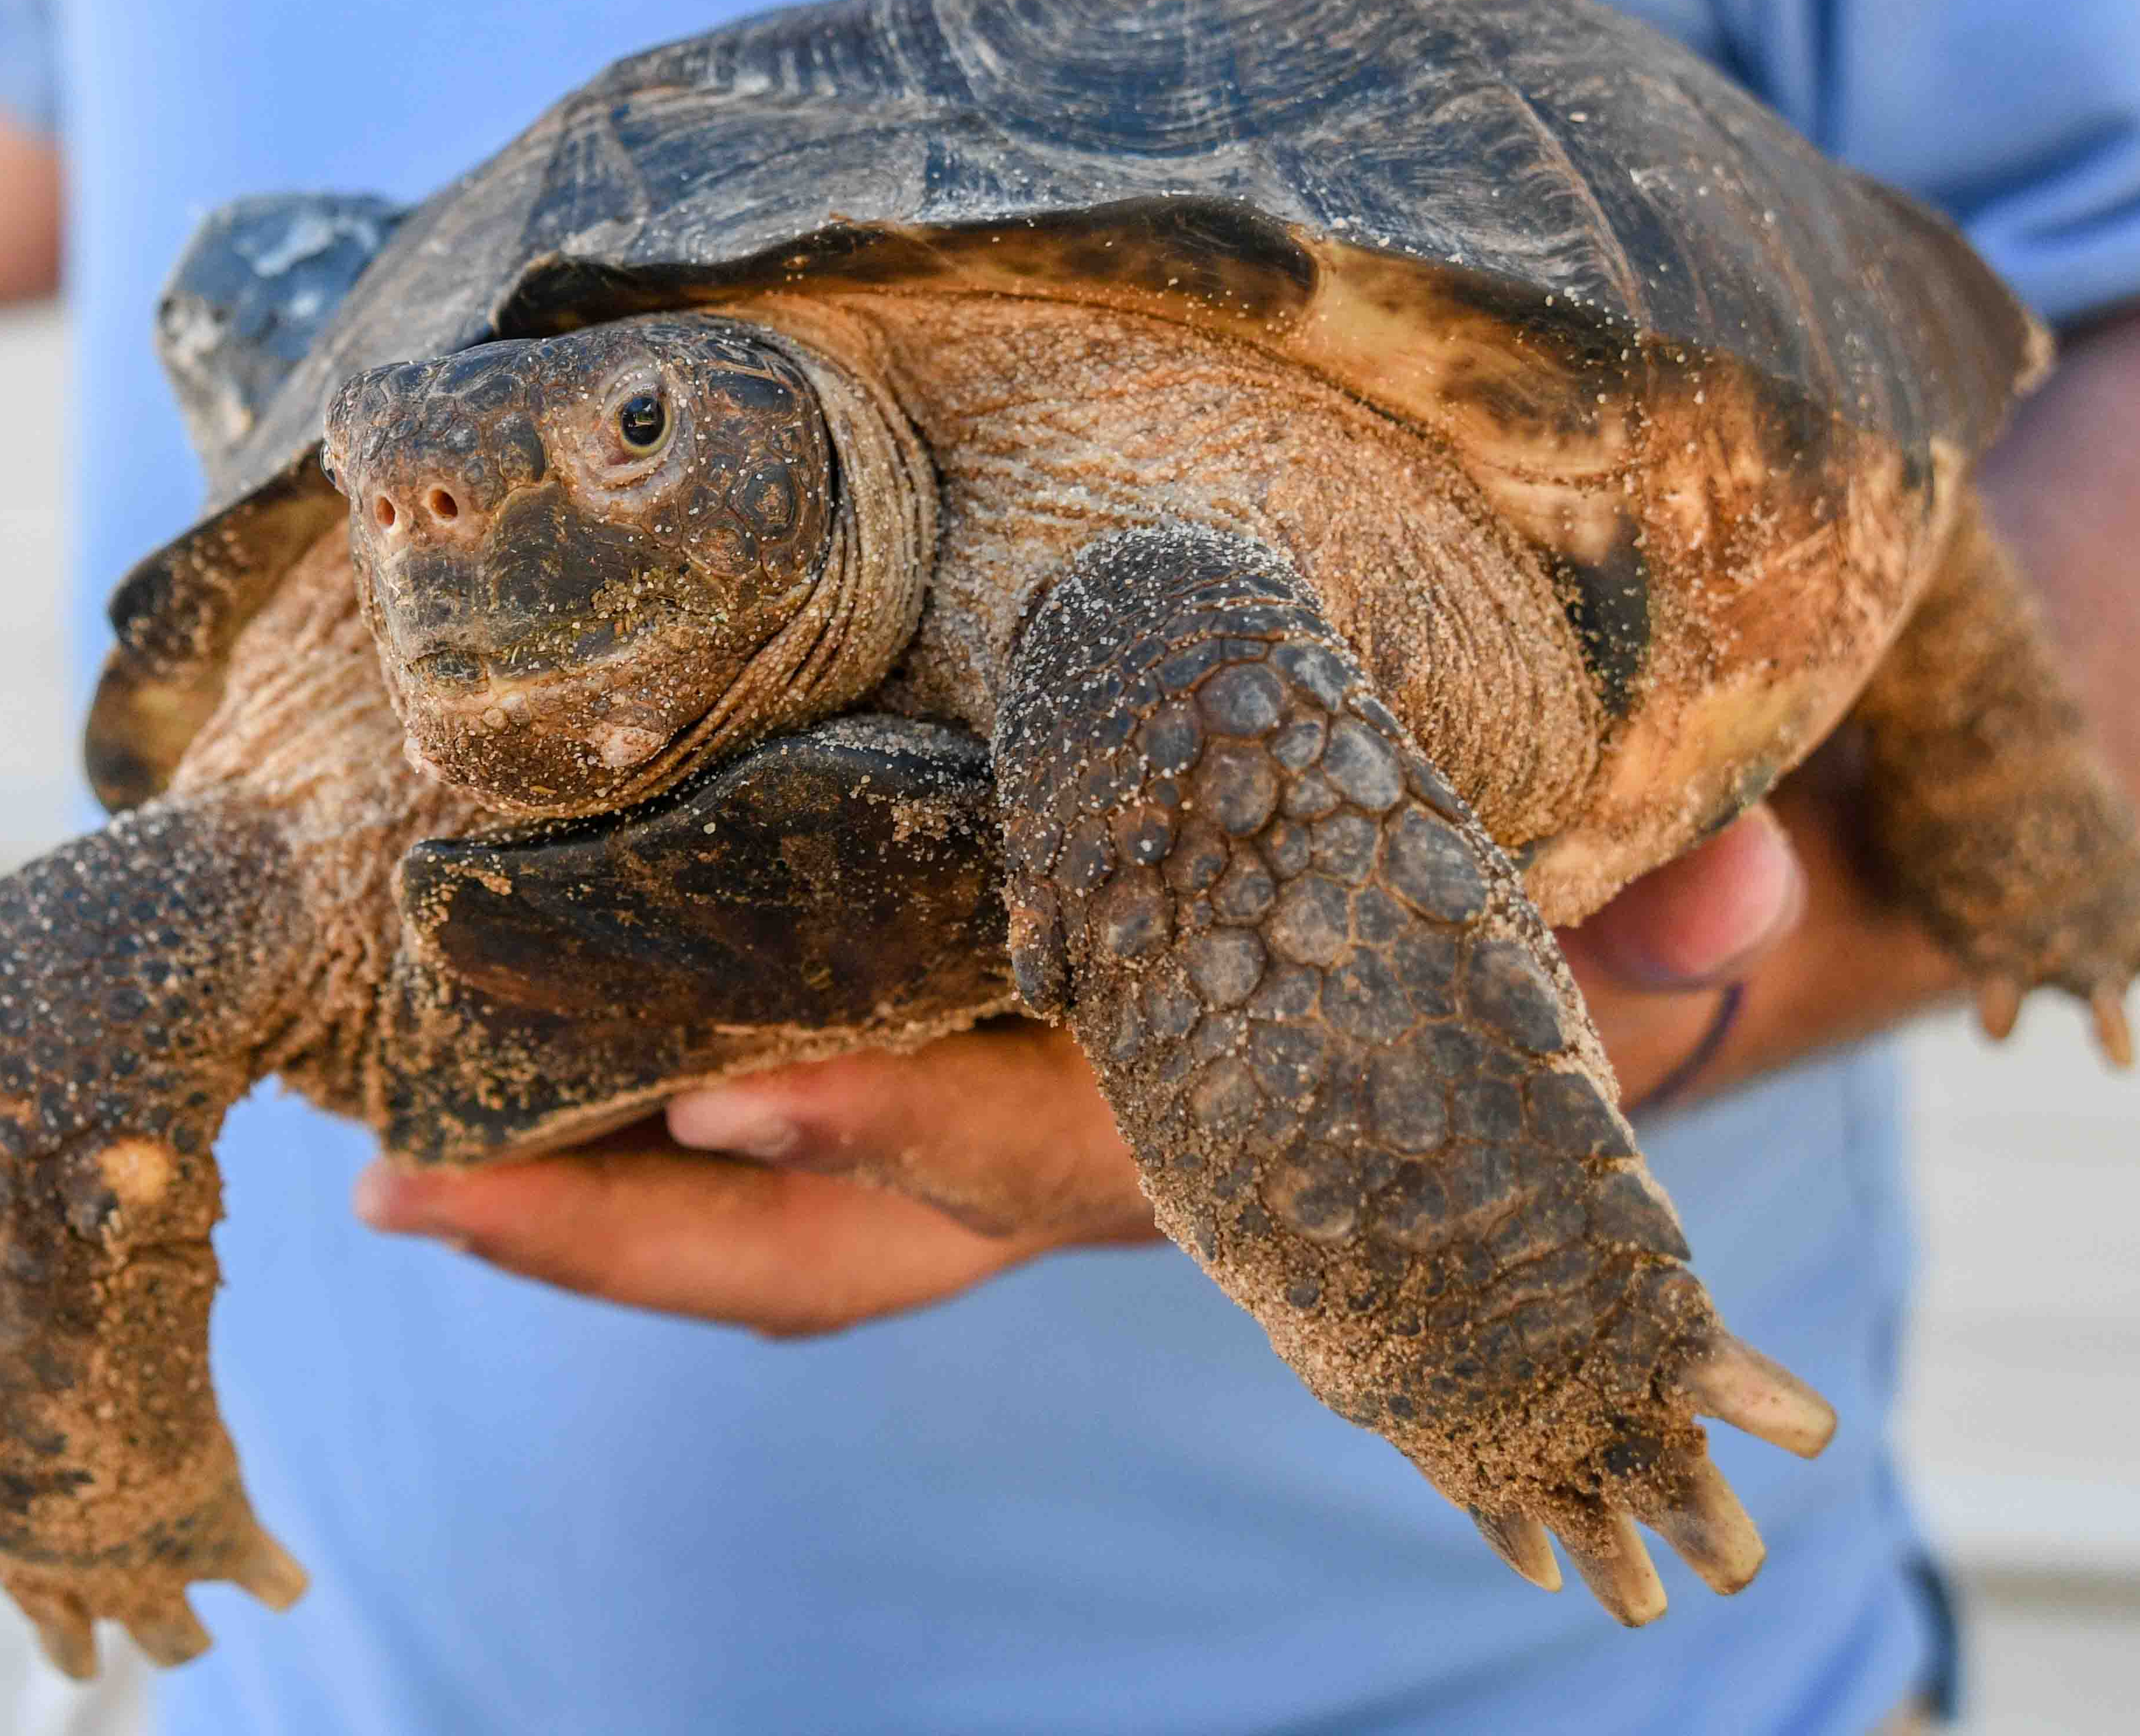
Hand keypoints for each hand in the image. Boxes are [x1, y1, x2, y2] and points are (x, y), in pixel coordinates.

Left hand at [352, 807, 1809, 1337]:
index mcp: (1217, 1129)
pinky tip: (498, 1106)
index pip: (1038, 1156)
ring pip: (787, 1229)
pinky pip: (790, 1173)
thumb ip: (1660, 914)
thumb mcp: (1612, 918)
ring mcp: (1005, 1154)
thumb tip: (1742, 894)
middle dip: (636, 1231)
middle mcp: (1085, 1170)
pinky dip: (652, 1156)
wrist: (1546, 995)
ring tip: (396, 1164)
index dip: (892, 1132)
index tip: (722, 1102)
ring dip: (597, 1206)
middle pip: (842, 1244)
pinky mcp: (959, 1104)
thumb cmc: (1538, 928)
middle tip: (418, 1185)